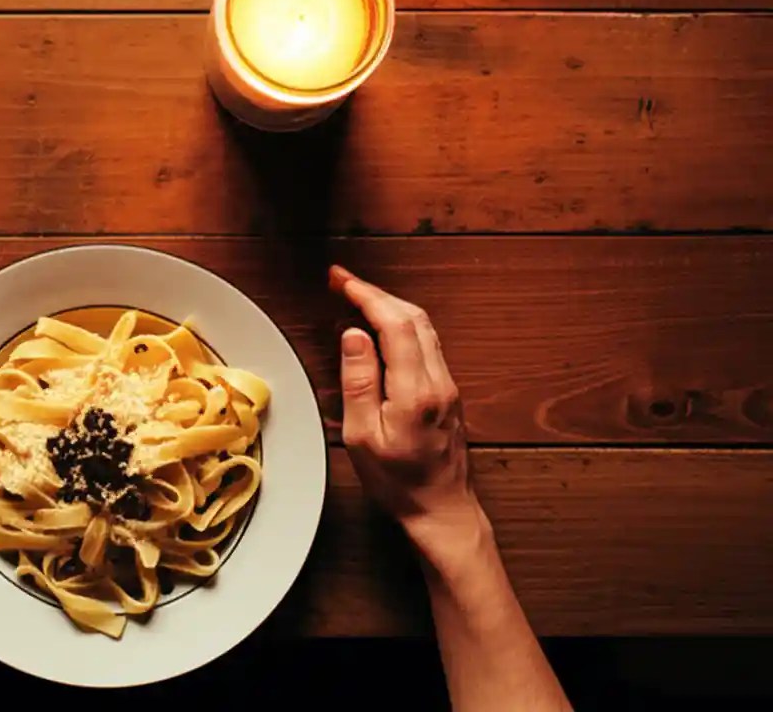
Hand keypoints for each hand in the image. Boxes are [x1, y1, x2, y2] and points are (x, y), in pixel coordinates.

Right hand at [329, 266, 486, 560]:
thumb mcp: (363, 436)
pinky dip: (402, 324)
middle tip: (343, 281)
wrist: (442, 510)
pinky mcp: (449, 392)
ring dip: (391, 305)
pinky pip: (427, 344)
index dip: (366, 295)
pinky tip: (382, 329)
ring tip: (359, 297)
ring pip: (423, 327)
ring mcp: (448, 385)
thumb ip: (358, 381)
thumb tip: (353, 335)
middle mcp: (439, 381)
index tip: (341, 279)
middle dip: (376, 293)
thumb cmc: (399, 483)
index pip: (393, 323)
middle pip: (412, 317)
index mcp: (415, 390)